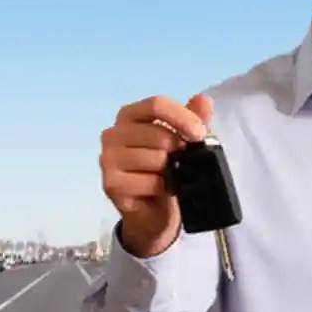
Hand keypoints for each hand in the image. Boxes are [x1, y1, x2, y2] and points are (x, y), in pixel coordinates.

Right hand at [100, 93, 213, 257]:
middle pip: (158, 133)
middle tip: (183, 161)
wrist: (152, 211)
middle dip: (179, 150)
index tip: (200, 134)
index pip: (156, 104)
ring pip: (156, 158)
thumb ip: (193, 118)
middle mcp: (113, 133)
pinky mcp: (111, 184)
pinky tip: (162, 189)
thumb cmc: (165, 169)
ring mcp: (107, 159)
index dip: (182, 117)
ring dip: (171, 170)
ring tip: (171, 175)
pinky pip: (149, 181)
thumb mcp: (183, 140)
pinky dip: (163, 187)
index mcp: (129, 115)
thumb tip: (204, 100)